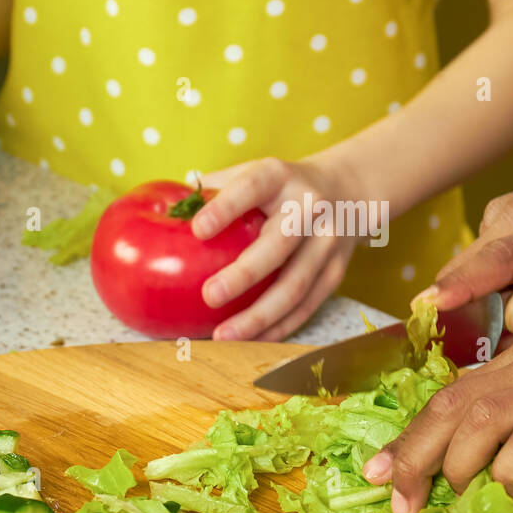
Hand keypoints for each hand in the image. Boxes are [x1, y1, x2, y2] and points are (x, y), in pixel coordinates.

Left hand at [192, 157, 361, 341]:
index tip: (197, 230)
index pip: (252, 188)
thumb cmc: (279, 187)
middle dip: (245, 274)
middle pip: (279, 245)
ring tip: (223, 336)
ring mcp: (328, 242)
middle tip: (209, 296)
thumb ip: (213, 190)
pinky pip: (307, 306)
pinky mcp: (336, 271)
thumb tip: (166, 213)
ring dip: (259, 315)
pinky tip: (251, 339)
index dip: (226, 208)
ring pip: (296, 285)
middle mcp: (309, 207)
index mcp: (280, 176)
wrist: (346, 191)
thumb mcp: (253, 172)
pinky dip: (279, 327)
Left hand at [362, 334, 512, 512]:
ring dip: (457, 467)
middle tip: (398, 496)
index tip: (379, 470)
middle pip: (453, 405)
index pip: (450, 394)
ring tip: (455, 498)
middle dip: (415, 454)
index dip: (409, 436)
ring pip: (481, 421)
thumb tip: (462, 465)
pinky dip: (509, 474)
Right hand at [419, 107, 512, 336]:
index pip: (501, 260)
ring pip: (471, 274)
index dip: (463, 286)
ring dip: (493, 304)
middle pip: (470, 274)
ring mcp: (498, 214)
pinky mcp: (491, 220)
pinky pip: (479, 266)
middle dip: (477, 318)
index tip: (428, 307)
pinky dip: (497, 288)